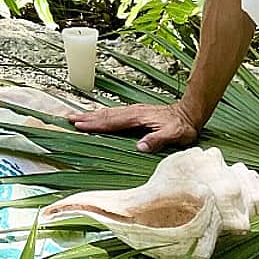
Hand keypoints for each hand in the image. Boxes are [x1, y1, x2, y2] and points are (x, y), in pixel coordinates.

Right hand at [69, 102, 199, 152]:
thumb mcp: (174, 135)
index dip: (94, 124)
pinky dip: (101, 115)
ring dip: (91, 115)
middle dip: (86, 117)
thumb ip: (157, 140)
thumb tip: (139, 147)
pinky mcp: (135, 113)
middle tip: (67, 119)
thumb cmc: (183, 127)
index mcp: (137, 117)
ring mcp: (133, 111)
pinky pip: (113, 114)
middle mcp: (132, 112)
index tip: (78, 125)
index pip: (111, 122)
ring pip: (108, 113)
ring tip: (75, 117)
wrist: (190, 113)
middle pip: (105, 115)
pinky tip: (97, 117)